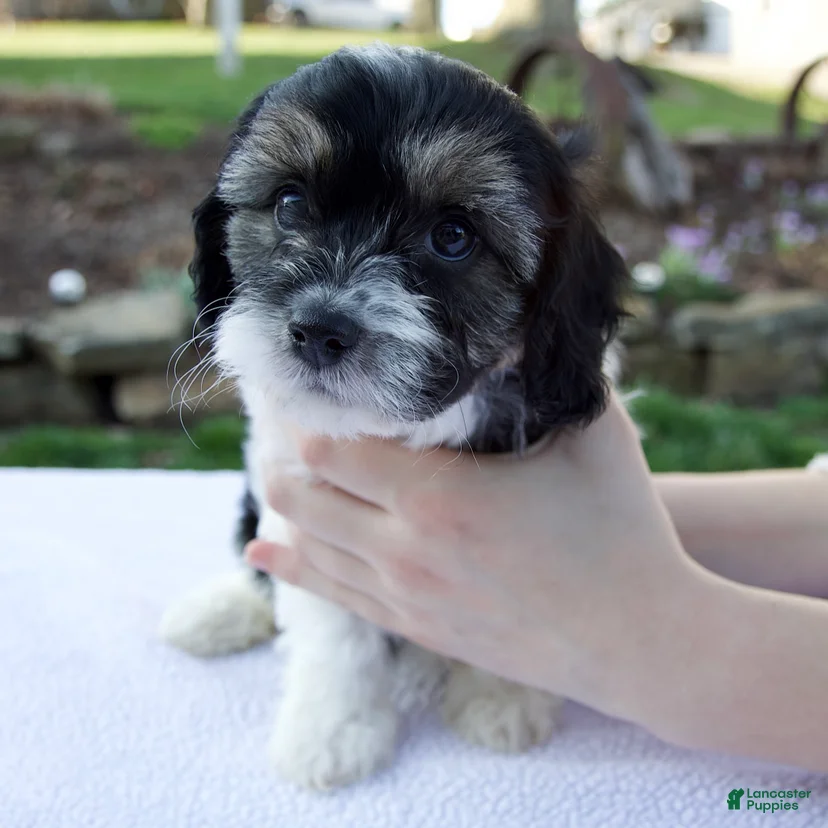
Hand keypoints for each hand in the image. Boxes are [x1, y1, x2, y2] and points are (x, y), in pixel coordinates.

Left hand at [245, 393, 697, 720]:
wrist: (638, 641)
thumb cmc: (620, 529)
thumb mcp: (590, 435)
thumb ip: (541, 374)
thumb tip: (506, 323)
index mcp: (439, 495)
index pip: (330, 450)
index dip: (306, 419)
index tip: (300, 394)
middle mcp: (406, 549)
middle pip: (302, 496)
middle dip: (282, 459)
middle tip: (279, 429)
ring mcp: (406, 597)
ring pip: (308, 548)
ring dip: (284, 507)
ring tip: (271, 477)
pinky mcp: (417, 628)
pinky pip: (333, 595)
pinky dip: (293, 567)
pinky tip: (265, 553)